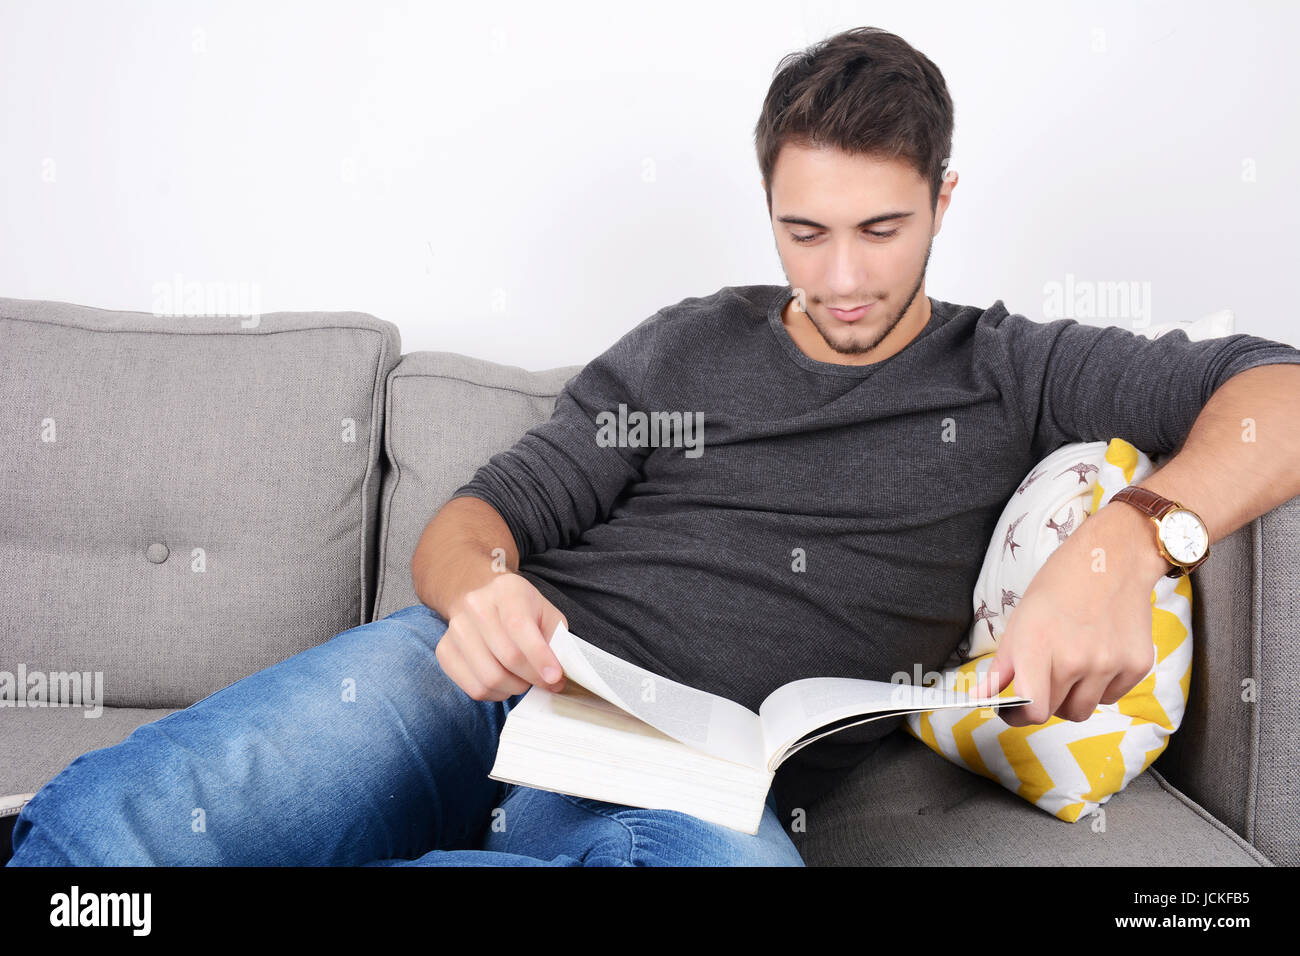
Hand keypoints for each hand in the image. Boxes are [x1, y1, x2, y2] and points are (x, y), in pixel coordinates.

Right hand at [437, 572, 569, 701]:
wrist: (484, 600)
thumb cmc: (522, 610)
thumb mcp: (547, 615)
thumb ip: (556, 641)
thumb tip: (556, 677)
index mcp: (506, 591)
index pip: (519, 627)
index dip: (539, 658)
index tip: (555, 678)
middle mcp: (475, 606)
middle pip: (506, 657)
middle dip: (532, 677)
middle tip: (545, 681)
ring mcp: (455, 629)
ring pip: (489, 678)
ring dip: (514, 687)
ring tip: (524, 680)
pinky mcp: (444, 651)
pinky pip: (473, 688)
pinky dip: (495, 694)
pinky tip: (505, 682)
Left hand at [971, 504, 1164, 724]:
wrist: (1112, 559)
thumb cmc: (1059, 586)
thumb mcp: (1020, 620)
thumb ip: (1002, 666)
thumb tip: (981, 698)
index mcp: (1039, 647)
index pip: (1033, 710)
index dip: (1018, 717)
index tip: (1012, 711)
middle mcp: (1076, 660)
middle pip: (1057, 712)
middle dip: (1044, 702)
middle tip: (1042, 677)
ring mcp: (1110, 664)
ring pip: (1085, 709)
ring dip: (1073, 697)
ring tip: (1070, 665)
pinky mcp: (1138, 665)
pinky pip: (1112, 696)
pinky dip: (1101, 686)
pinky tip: (1097, 655)